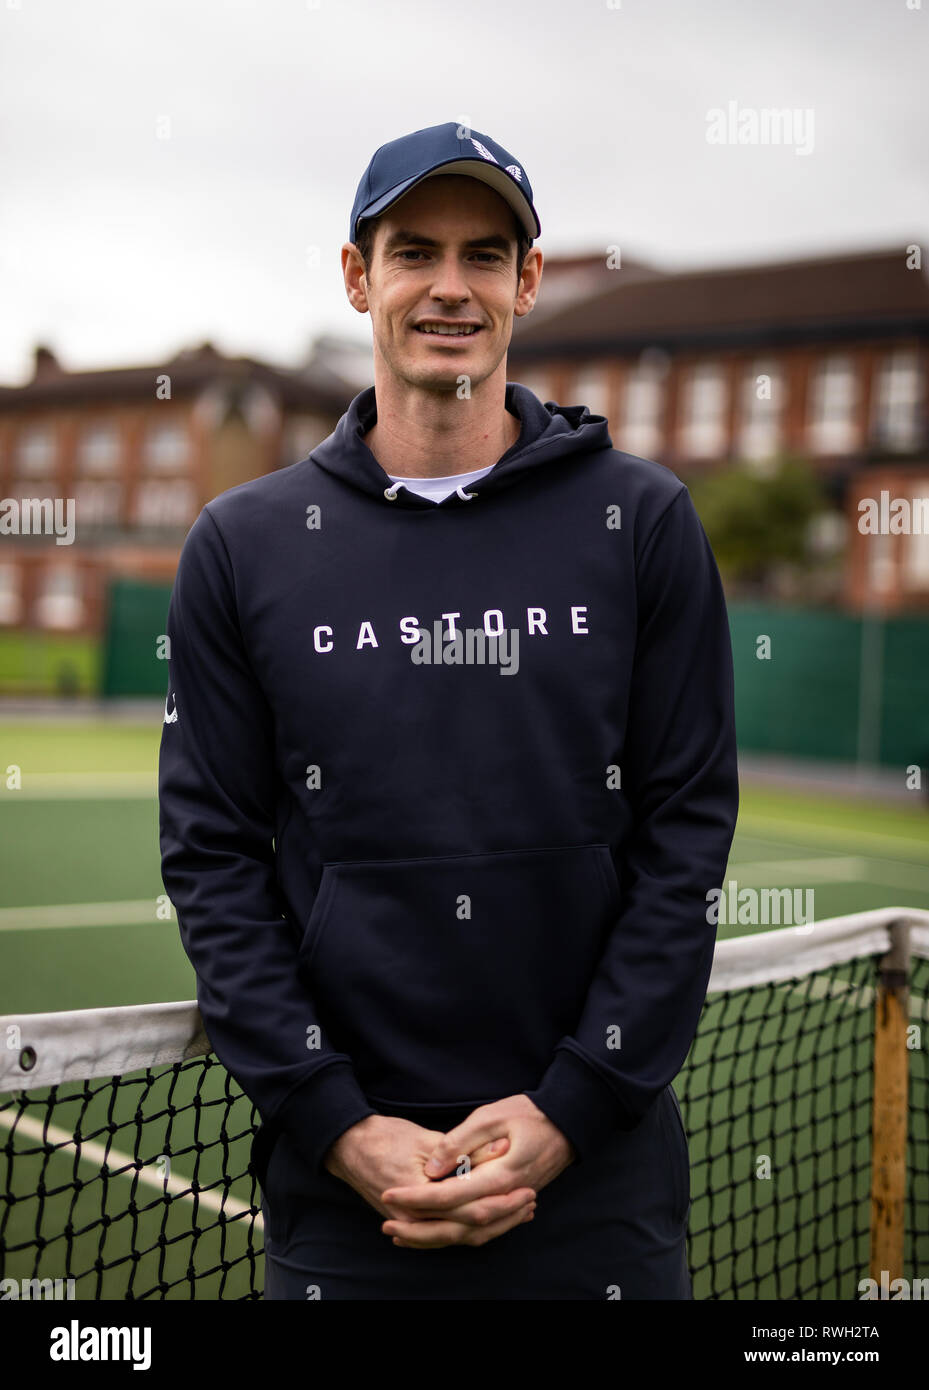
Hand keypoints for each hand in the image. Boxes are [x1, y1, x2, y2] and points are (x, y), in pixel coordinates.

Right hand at [323, 1113, 514, 1221]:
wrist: (350, 1148)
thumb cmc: (386, 1138)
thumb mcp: (427, 1140)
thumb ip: (465, 1151)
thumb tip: (503, 1148)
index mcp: (420, 1198)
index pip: (471, 1209)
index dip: (502, 1201)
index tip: (527, 1188)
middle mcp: (417, 1220)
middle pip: (470, 1230)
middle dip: (504, 1218)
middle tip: (530, 1203)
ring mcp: (414, 1226)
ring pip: (461, 1237)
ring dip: (493, 1226)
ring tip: (520, 1212)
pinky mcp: (415, 1224)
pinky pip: (449, 1234)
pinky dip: (473, 1228)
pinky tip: (492, 1219)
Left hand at [378, 1094, 574, 1249]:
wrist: (568, 1122)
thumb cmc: (529, 1114)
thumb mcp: (491, 1117)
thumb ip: (459, 1143)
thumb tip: (432, 1170)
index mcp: (499, 1176)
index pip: (450, 1196)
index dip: (417, 1199)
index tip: (389, 1195)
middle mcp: (506, 1198)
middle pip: (458, 1225)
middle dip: (420, 1228)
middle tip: (387, 1224)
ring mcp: (511, 1204)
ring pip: (471, 1234)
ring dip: (436, 1238)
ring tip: (403, 1235)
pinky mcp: (512, 1204)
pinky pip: (484, 1230)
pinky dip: (458, 1235)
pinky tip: (438, 1232)